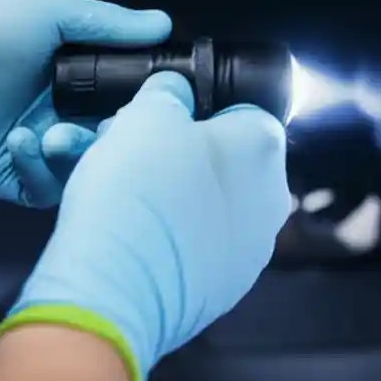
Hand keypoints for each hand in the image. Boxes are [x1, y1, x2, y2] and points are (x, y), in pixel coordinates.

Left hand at [0, 0, 170, 206]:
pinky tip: (19, 141)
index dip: (147, 103)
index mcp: (76, 76)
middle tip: (110, 127)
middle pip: (114, 138)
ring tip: (54, 134)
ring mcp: (38, 147)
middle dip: (117, 136)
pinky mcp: (12, 177)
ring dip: (77, 154)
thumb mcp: (49, 12)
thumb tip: (163, 25)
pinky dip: (39, 167)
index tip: (162, 103)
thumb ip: (109, 24)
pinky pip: (45, 188)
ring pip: (85, 168)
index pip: (128, 96)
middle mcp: (62, 112)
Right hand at [0, 72, 289, 380]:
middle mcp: (268, 200)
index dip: (190, 108)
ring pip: (200, 203)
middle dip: (169, 151)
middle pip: (217, 159)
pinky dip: (161, 235)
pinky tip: (125, 230)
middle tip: (124, 150)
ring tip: (112, 188)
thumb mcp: (146, 113)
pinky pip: (190, 246)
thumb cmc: (136, 195)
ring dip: (161, 191)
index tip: (155, 117)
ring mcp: (248, 250)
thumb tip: (174, 92)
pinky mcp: (219, 287)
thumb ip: (169, 92)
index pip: (239, 109)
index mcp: (263, 147)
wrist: (114, 288)